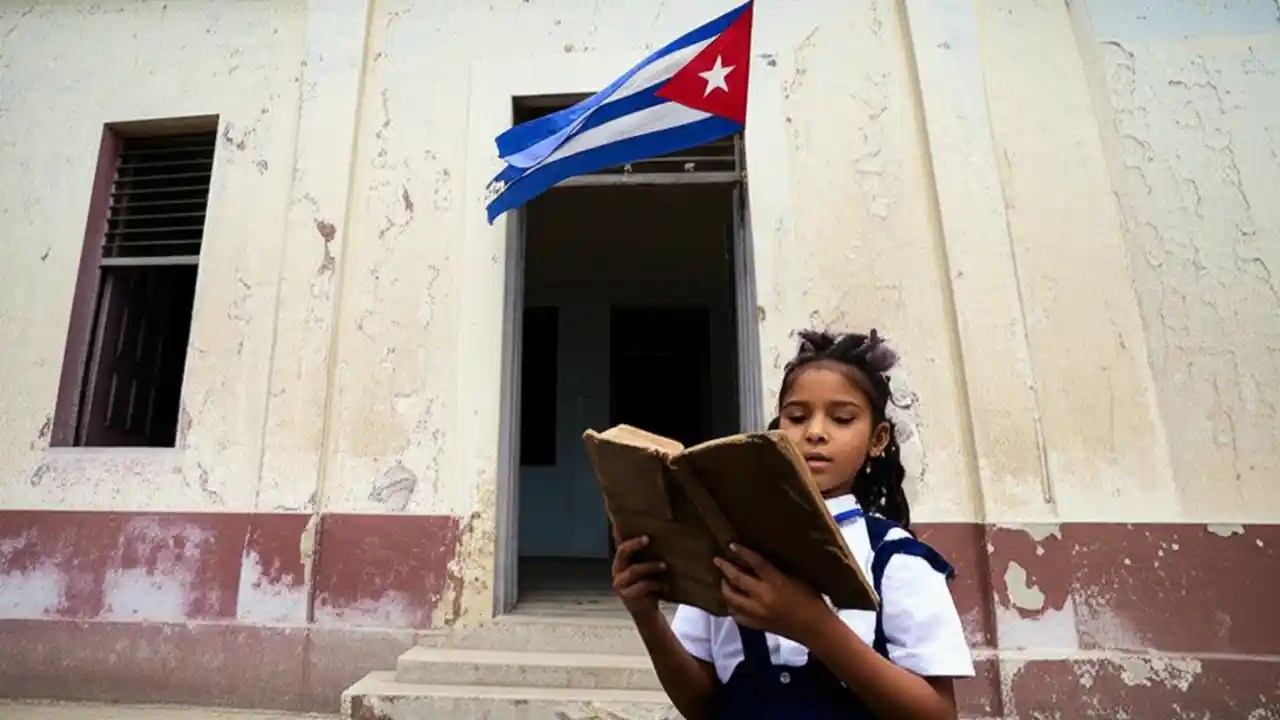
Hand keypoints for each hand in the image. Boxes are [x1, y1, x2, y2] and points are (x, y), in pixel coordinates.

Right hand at [611, 536, 666, 617]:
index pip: (619, 543)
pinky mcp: (628, 596)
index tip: (627, 522)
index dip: (620, 532)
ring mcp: (620, 584)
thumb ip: (646, 557)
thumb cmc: (648, 587)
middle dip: (634, 544)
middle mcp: (617, 571)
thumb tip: (660, 535)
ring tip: (663, 565)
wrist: (646, 613)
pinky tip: (665, 585)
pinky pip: (642, 586)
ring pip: (634, 570)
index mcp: (621, 562)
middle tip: (647, 538)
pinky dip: (655, 584)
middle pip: (622, 553)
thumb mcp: (646, 570)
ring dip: (650, 566)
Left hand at [715, 544, 833, 644]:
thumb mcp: (797, 579)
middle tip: (717, 560)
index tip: (731, 545)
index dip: (742, 553)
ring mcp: (758, 613)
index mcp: (777, 582)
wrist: (815, 628)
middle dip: (725, 569)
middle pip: (737, 580)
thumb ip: (778, 570)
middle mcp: (763, 597)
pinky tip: (731, 602)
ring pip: (732, 599)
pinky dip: (731, 607)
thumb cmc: (811, 599)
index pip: (756, 562)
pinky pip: (737, 615)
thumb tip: (759, 561)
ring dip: (725, 588)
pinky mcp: (757, 625)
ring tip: (723, 580)